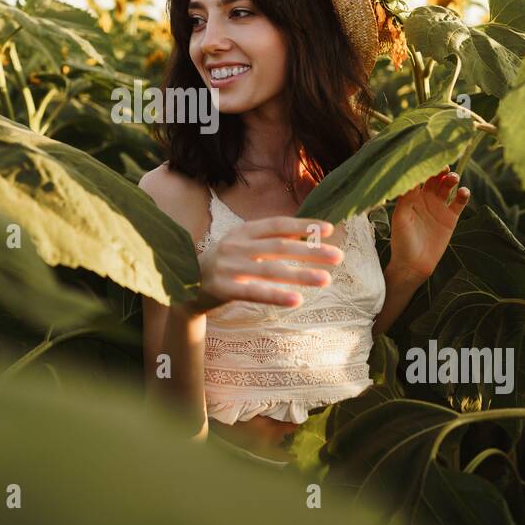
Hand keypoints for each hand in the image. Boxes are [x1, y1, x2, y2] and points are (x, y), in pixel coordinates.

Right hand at [192, 216, 344, 310]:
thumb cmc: (225, 265)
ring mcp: (229, 267)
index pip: (277, 224)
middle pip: (280, 247)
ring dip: (301, 275)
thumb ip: (270, 240)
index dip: (302, 226)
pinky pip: (255, 292)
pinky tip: (297, 300)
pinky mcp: (224, 289)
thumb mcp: (243, 245)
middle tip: (337, 256)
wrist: (186, 287)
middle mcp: (236, 246)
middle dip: (311, 251)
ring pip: (271, 270)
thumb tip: (306, 233)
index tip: (328, 229)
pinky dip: (277, 295)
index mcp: (243, 231)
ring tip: (325, 279)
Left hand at [388, 167, 470, 282]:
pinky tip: (464, 192)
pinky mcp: (451, 218)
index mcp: (410, 196)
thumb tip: (412, 178)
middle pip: (434, 177)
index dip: (423, 166)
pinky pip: (459, 202)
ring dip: (451, 179)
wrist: (413, 264)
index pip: (418, 176)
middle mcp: (425, 198)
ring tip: (452, 179)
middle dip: (439, 169)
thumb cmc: (402, 241)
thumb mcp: (400, 218)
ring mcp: (438, 207)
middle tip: (444, 167)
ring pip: (447, 186)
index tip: (428, 158)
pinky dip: (463, 195)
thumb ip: (406, 199)